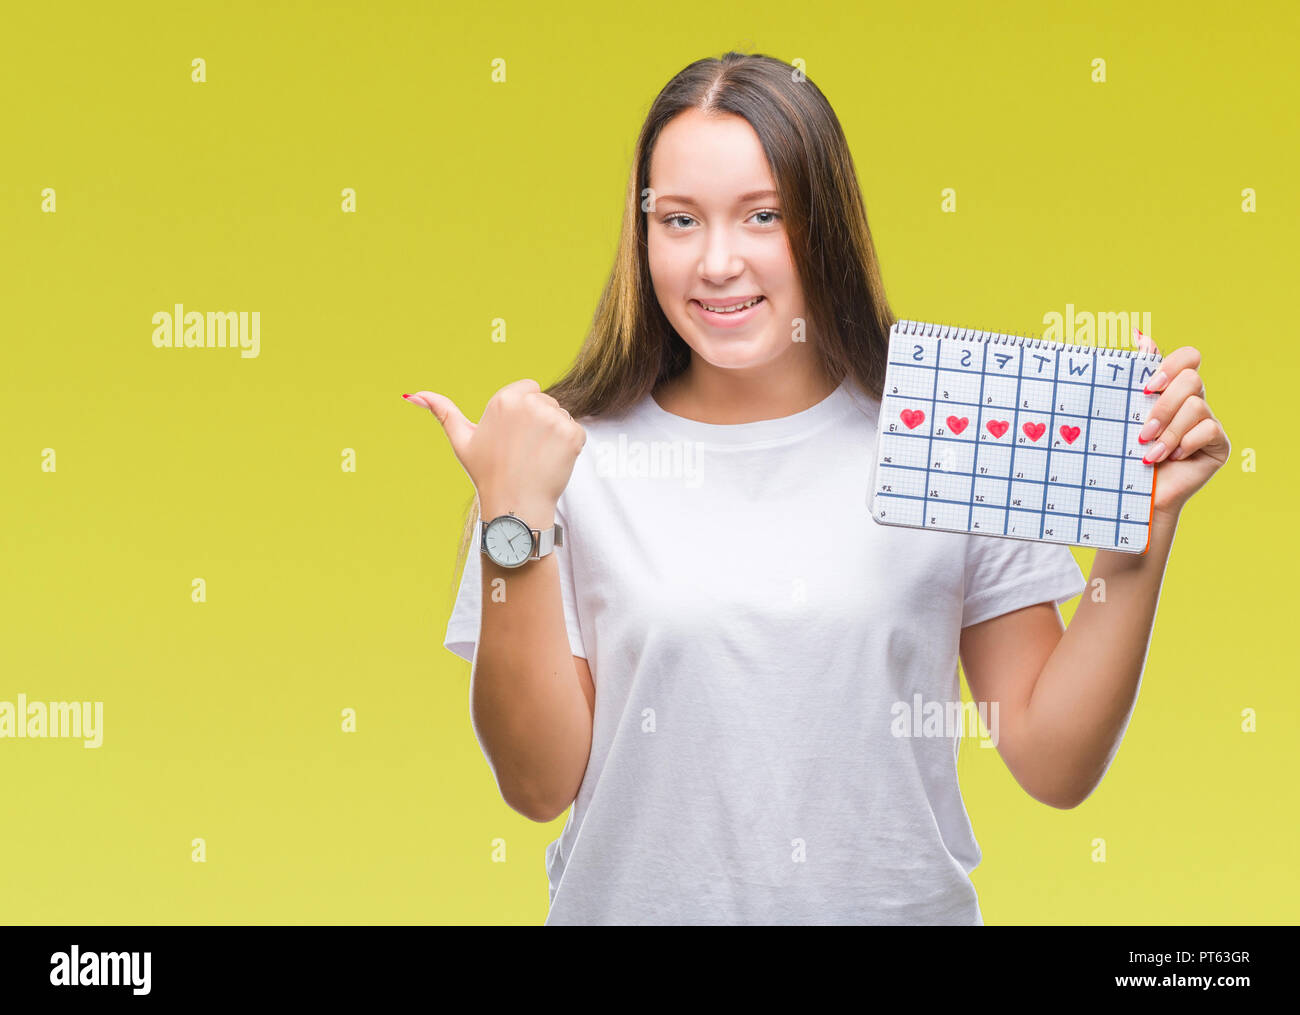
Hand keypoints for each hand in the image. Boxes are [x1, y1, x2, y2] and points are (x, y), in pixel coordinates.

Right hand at [402, 379, 585, 518]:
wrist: (514, 506)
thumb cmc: (487, 474)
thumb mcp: (462, 441)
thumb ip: (442, 412)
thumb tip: (412, 394)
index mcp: (504, 399)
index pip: (529, 389)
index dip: (524, 413)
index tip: (514, 436)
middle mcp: (529, 404)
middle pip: (547, 401)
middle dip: (539, 422)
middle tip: (524, 451)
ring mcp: (553, 419)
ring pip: (561, 416)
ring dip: (554, 434)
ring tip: (536, 458)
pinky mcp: (572, 435)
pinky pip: (576, 432)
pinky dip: (569, 448)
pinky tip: (551, 463)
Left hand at [1132, 329, 1229, 520]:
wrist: (1134, 495)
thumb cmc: (1124, 454)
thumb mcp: (1124, 415)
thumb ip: (1133, 380)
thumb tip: (1139, 335)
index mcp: (1171, 389)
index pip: (1188, 358)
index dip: (1171, 365)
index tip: (1147, 388)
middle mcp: (1193, 401)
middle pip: (1192, 379)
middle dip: (1164, 404)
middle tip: (1143, 430)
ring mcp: (1208, 422)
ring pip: (1197, 405)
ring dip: (1169, 431)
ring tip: (1151, 452)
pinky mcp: (1219, 443)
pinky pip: (1209, 429)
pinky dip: (1185, 443)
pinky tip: (1172, 458)